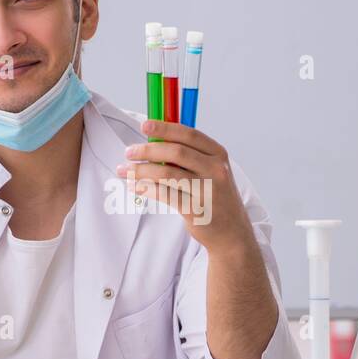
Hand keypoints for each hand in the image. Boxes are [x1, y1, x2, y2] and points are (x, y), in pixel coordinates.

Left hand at [115, 119, 256, 257]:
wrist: (231, 233)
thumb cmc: (215, 198)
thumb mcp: (211, 171)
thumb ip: (189, 156)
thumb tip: (155, 142)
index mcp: (218, 154)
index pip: (189, 135)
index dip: (165, 128)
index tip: (145, 125)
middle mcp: (215, 170)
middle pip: (176, 152)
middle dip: (148, 150)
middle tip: (129, 152)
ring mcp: (206, 190)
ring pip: (167, 174)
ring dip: (141, 170)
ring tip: (125, 170)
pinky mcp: (195, 209)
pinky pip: (164, 194)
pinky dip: (146, 189)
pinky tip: (135, 187)